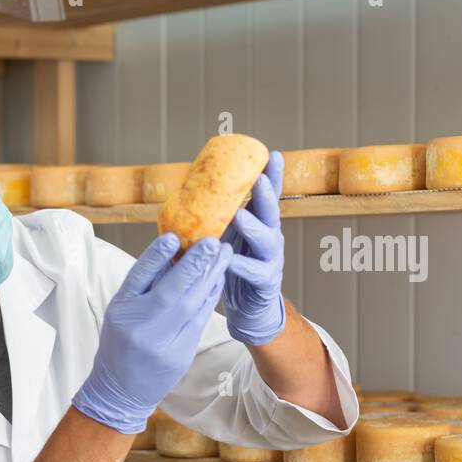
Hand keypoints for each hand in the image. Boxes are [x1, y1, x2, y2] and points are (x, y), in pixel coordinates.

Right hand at [73, 233, 230, 433]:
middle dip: (196, 265)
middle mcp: (141, 328)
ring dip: (210, 277)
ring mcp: (162, 344)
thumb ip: (143, 285)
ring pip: (191, 305)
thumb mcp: (120, 310)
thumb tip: (172, 251)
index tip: (174, 237)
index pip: (139, 278)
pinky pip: (199, 320)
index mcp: (121, 311)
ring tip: (223, 254)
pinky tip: (218, 279)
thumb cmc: (120, 342)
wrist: (121, 389)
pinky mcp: (181, 355)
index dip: (156, 256)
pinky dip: (210, 297)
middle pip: (172, 292)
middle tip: (213, 242)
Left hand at [221, 150, 286, 345]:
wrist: (245, 306)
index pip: (268, 195)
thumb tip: (186, 193)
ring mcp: (271, 258)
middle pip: (272, 212)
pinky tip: (228, 260)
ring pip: (267, 239)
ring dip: (253, 227)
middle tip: (258, 180)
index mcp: (260, 222)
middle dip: (266, 195)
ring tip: (240, 216)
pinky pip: (254, 271)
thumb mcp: (224, 236)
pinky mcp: (266, 281)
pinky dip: (240, 265)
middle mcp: (270, 236)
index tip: (275, 154)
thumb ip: (215, 218)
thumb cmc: (231, 264)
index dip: (273, 176)